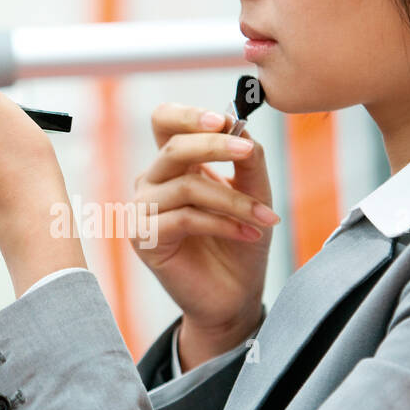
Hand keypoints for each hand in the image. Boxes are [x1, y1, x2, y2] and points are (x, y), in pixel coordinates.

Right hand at [129, 102, 278, 347]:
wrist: (234, 294)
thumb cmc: (240, 242)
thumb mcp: (254, 194)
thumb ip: (248, 161)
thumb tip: (242, 129)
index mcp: (174, 164)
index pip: (165, 121)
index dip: (189, 115)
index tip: (225, 120)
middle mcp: (153, 182)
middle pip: (175, 147)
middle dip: (216, 146)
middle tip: (249, 154)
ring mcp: (143, 210)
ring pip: (187, 186)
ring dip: (234, 200)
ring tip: (266, 218)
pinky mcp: (144, 238)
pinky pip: (185, 218)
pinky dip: (223, 224)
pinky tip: (249, 234)